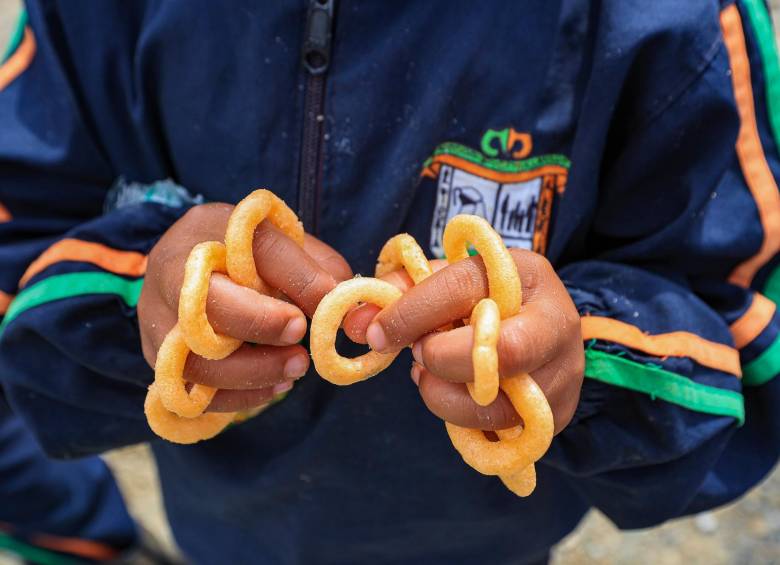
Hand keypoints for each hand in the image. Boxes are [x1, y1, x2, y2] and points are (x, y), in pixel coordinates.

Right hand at [139, 203, 350, 412]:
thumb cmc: (246, 257)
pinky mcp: (159, 362)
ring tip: (297, 368)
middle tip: (301, 342)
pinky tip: (276, 386)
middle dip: (258, 326)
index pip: (252, 250)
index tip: (308, 317)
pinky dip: (240, 396)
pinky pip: (194, 391)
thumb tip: (346, 312)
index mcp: (208, 230)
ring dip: (254, 372)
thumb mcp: (285, 245)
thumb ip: (318, 270)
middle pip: (204, 305)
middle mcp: (170, 273)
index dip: (288, 281)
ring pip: (195, 359)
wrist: (191, 274)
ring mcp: (156, 320)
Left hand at [343, 250, 582, 434]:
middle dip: (443, 359)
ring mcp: (561, 373)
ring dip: (444, 396)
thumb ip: (398, 294)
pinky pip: (497, 433)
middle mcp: (555, 321)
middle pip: (506, 351)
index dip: (412, 312)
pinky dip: (460, 419)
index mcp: (525, 274)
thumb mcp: (447, 281)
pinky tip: (453, 395)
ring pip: (497, 405)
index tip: (378, 332)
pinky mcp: (557, 414)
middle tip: (419, 354)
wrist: (540, 331)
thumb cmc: (484, 301)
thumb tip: (357, 326)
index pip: (463, 287)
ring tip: (430, 375)